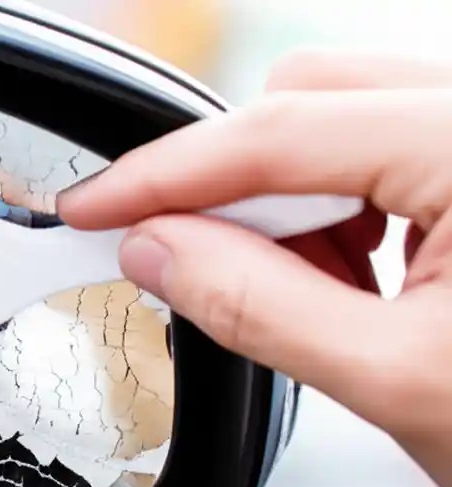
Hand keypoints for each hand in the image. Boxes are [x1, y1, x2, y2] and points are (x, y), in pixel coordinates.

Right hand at [56, 50, 451, 486]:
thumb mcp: (394, 382)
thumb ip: (255, 304)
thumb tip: (156, 248)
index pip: (281, 134)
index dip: (166, 174)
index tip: (94, 207)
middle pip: (309, 101)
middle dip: (234, 188)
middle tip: (188, 267)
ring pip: (341, 122)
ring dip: (289, 207)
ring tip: (310, 300)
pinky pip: (384, 153)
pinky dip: (340, 216)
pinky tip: (351, 284)